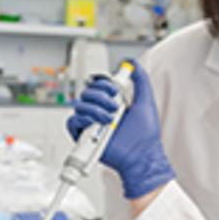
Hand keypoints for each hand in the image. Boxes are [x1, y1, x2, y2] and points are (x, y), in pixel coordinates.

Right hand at [67, 59, 174, 197]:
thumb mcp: (146, 101)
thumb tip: (134, 64)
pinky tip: (96, 123)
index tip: (115, 89)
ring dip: (95, 109)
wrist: (140, 155)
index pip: (99, 85)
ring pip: (79, 104)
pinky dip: (83, 119)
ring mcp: (92, 124)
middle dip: (101, 96)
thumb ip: (141, 81)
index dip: (104, 83)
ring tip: (110, 119)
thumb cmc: (145, 135)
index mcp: (113, 103)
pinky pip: (72, 121)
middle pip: (87, 92)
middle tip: (115, 106)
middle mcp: (100, 112)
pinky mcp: (83, 135)